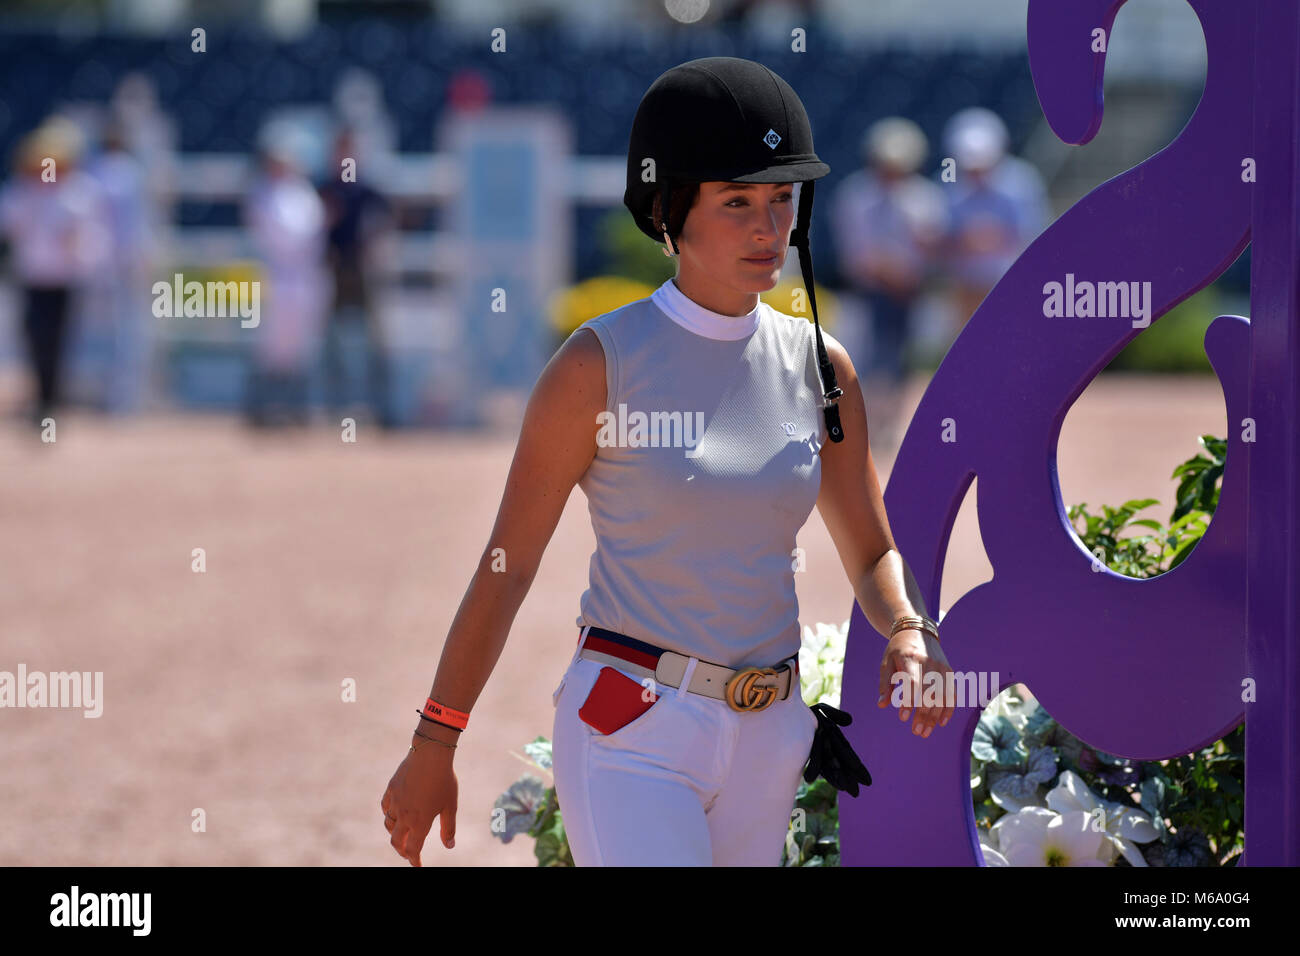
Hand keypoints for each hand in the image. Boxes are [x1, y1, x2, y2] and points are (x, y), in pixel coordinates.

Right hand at [380, 740, 457, 865]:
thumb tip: (449, 846)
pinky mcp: (391, 789)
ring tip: (402, 834)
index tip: (418, 865)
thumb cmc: (444, 780)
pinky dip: (388, 815)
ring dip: (395, 833)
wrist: (430, 754)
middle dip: (402, 851)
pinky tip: (393, 814)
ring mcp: (395, 802)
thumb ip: (448, 828)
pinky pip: (385, 808)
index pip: (413, 850)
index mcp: (419, 822)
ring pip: (389, 825)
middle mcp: (404, 815)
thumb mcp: (450, 806)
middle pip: (396, 842)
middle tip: (408, 854)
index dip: (414, 860)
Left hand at [877, 628, 953, 738]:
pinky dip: (948, 709)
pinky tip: (941, 723)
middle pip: (929, 694)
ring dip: (934, 717)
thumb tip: (882, 704)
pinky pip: (952, 694)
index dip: (909, 702)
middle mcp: (929, 664)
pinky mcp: (949, 672)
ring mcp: (942, 668)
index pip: (913, 683)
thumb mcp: (886, 662)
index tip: (903, 717)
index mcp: (910, 659)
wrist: (917, 630)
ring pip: (942, 697)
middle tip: (916, 732)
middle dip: (923, 715)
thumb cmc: (897, 649)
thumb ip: (886, 683)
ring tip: (925, 732)